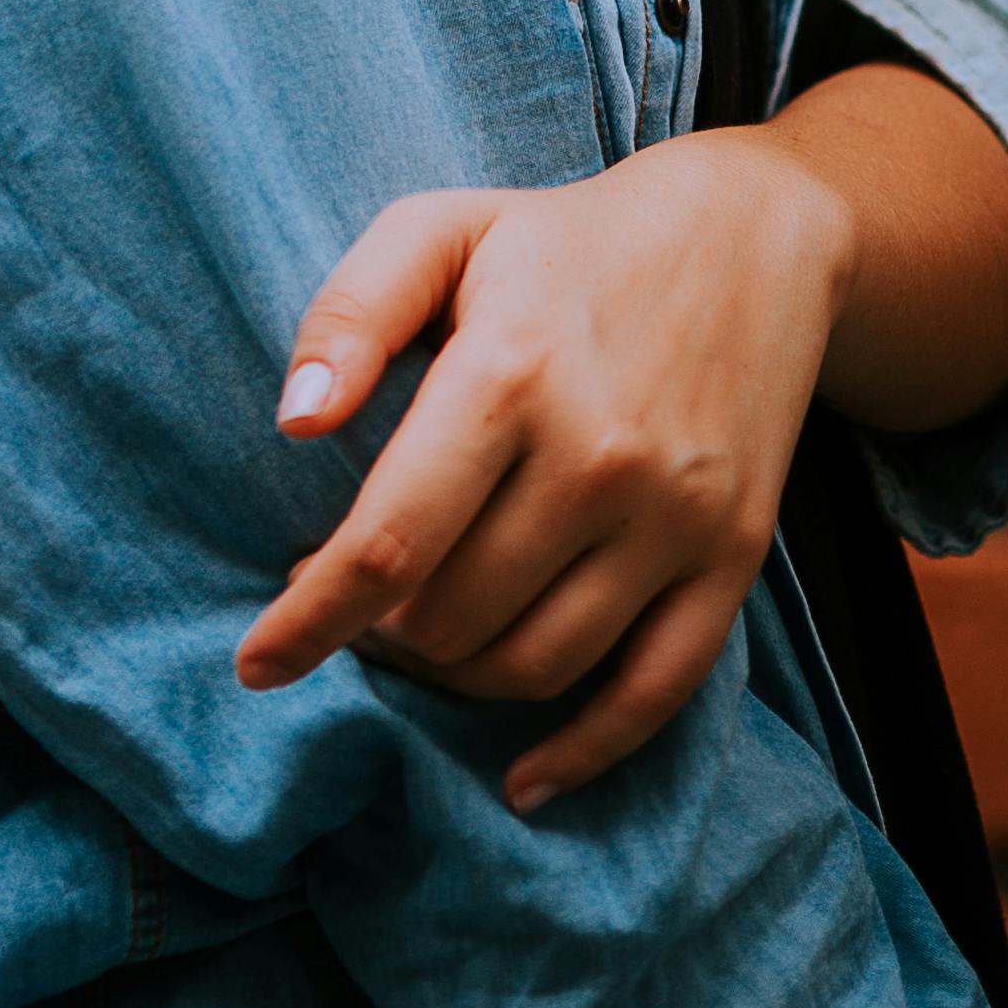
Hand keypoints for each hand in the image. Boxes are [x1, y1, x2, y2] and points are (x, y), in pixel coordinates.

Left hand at [232, 136, 859, 810]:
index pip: (390, 539)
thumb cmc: (562, 240)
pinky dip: (581, 753)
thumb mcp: (441, 229)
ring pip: (536, 664)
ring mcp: (674, 519)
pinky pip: (652, 695)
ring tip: (415, 641)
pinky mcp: (731, 559)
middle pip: (454, 616)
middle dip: (378, 633)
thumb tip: (293, 425)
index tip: (256, 662)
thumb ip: (352, 314)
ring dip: (453, 680)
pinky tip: (522, 778)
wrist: (751, 236)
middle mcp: (600, 458)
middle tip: (351, 604)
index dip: (311, 617)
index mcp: (513, 372)